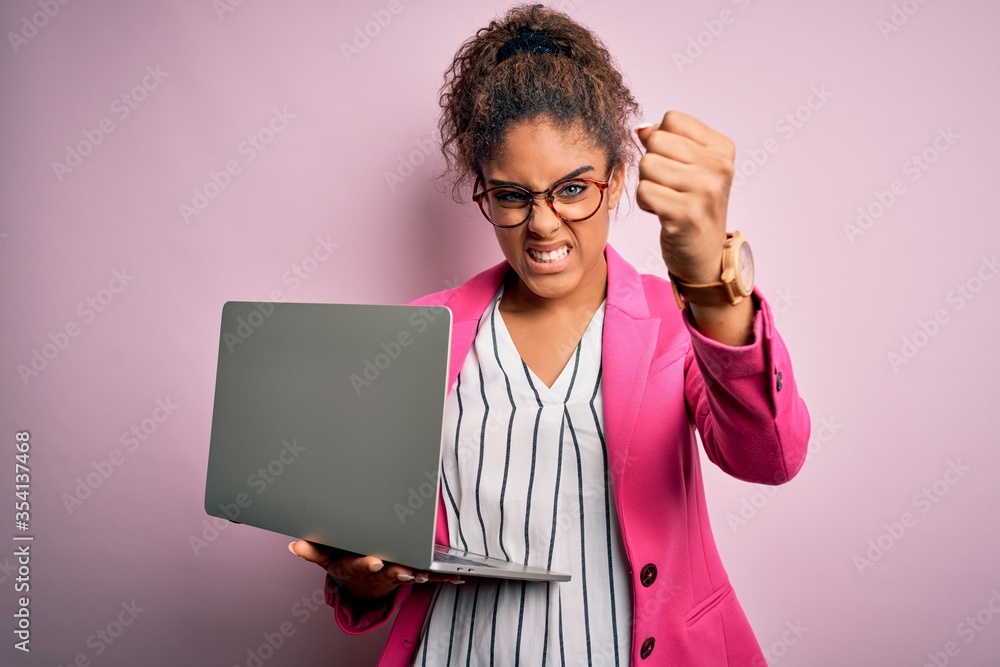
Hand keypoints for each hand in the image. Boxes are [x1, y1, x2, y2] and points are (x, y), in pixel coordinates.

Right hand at [287, 540, 462, 600]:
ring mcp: (396, 572)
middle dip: (398, 571)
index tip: (375, 561)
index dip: (369, 564)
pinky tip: (459, 577)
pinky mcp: (411, 571)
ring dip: (419, 575)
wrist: (362, 580)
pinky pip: (429, 575)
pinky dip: (444, 576)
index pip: (363, 564)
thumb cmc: (345, 561)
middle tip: (407, 572)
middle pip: (390, 571)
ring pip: (410, 573)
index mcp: (359, 564)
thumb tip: (295, 545)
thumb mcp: (326, 556)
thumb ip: (313, 550)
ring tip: (428, 575)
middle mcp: (380, 570)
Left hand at [634, 111, 735, 284]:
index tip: (675, 165)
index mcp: (722, 149)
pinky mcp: (687, 214)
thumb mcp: (692, 169)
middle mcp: (719, 167)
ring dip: (648, 185)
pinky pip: (645, 192)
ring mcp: (705, 190)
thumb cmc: (694, 208)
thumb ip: (670, 142)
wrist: (707, 255)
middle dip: (652, 164)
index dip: (661, 141)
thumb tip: (643, 129)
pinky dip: (646, 203)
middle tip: (668, 186)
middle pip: (656, 142)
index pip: (672, 120)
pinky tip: (662, 213)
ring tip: (667, 200)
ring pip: (647, 166)